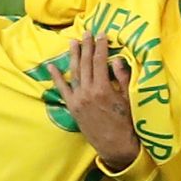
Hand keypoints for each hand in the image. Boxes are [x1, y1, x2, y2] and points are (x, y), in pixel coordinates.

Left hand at [47, 33, 136, 171]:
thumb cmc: (126, 123)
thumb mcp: (129, 100)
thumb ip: (123, 78)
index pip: (100, 61)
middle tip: (87, 33)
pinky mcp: (72, 107)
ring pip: (74, 73)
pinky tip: (51, 67)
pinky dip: (56, 78)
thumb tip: (116, 60)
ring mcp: (78, 100)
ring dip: (73, 56)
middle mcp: (88, 92)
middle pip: (85, 64)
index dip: (101, 46)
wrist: (115, 146)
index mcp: (103, 89)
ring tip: (73, 42)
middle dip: (86, 47)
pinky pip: (62, 90)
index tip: (102, 34)